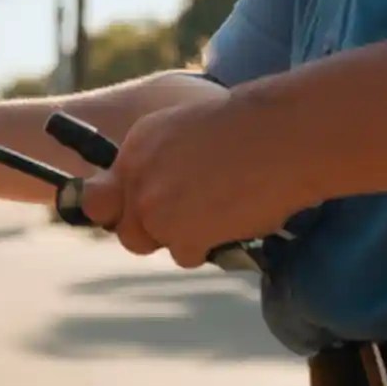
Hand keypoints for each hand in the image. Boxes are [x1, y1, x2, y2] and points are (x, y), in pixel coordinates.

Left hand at [81, 92, 311, 267]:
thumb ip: (164, 162)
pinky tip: (232, 220)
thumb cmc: (252, 130)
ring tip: (220, 212)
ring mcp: (154, 207)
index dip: (130, 208)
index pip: (105, 194)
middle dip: (154, 231)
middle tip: (189, 220)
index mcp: (138, 144)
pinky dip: (209, 245)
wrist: (281, 136)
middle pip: (125, 229)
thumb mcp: (190, 131)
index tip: (150, 211)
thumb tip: (160, 198)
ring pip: (154, 243)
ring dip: (183, 238)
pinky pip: (185, 255)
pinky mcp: (179, 234)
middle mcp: (136, 176)